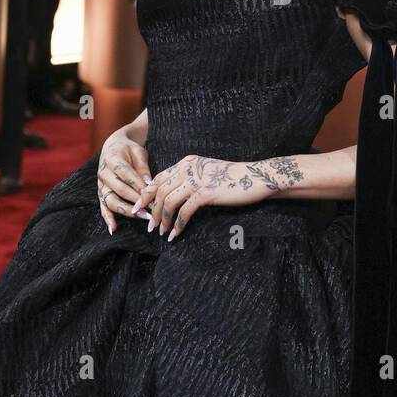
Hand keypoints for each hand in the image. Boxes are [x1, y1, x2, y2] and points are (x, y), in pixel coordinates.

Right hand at [97, 132, 152, 234]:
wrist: (113, 148)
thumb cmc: (129, 150)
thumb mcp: (138, 152)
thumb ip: (143, 167)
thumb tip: (149, 184)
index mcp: (112, 158)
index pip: (125, 173)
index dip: (138, 184)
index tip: (151, 193)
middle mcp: (103, 173)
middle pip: (119, 189)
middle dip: (136, 200)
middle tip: (152, 208)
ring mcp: (101, 185)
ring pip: (111, 200)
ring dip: (126, 210)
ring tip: (142, 216)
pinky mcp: (101, 194)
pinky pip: (103, 207)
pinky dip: (108, 218)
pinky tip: (114, 229)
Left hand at [135, 153, 297, 241]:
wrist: (256, 177)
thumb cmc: (233, 178)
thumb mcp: (206, 173)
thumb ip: (190, 179)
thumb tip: (172, 196)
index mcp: (186, 162)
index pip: (158, 178)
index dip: (147, 195)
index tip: (140, 209)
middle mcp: (188, 168)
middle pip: (159, 190)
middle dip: (151, 210)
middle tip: (149, 226)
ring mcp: (196, 180)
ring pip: (168, 202)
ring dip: (163, 219)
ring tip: (161, 232)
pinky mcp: (205, 193)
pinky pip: (184, 212)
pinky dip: (177, 225)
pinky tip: (176, 235)